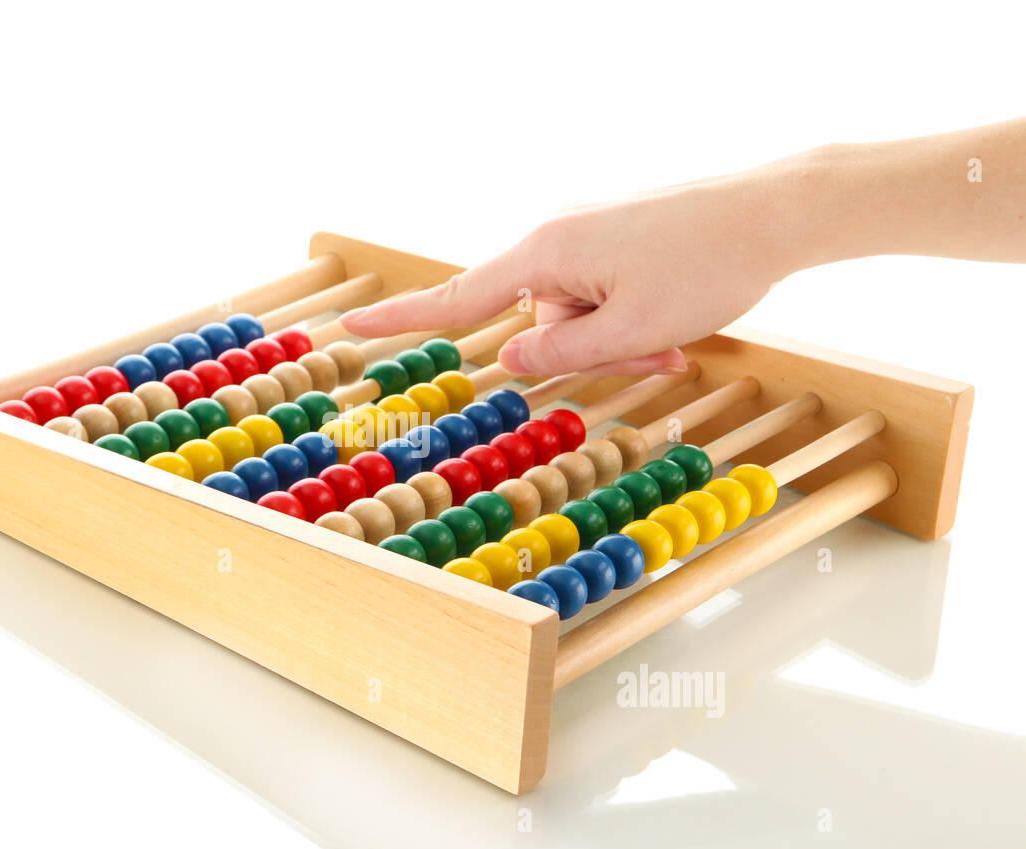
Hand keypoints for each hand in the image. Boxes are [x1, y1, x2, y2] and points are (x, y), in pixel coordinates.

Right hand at [342, 171, 797, 378]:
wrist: (779, 209)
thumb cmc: (706, 266)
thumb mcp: (629, 329)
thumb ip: (560, 352)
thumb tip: (512, 357)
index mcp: (547, 253)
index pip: (460, 298)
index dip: (403, 318)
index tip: (351, 323)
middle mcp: (558, 236)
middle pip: (542, 318)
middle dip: (589, 348)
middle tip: (657, 352)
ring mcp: (590, 233)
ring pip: (582, 312)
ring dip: (622, 336)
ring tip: (678, 333)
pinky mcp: (618, 236)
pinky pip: (606, 292)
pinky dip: (634, 315)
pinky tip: (678, 315)